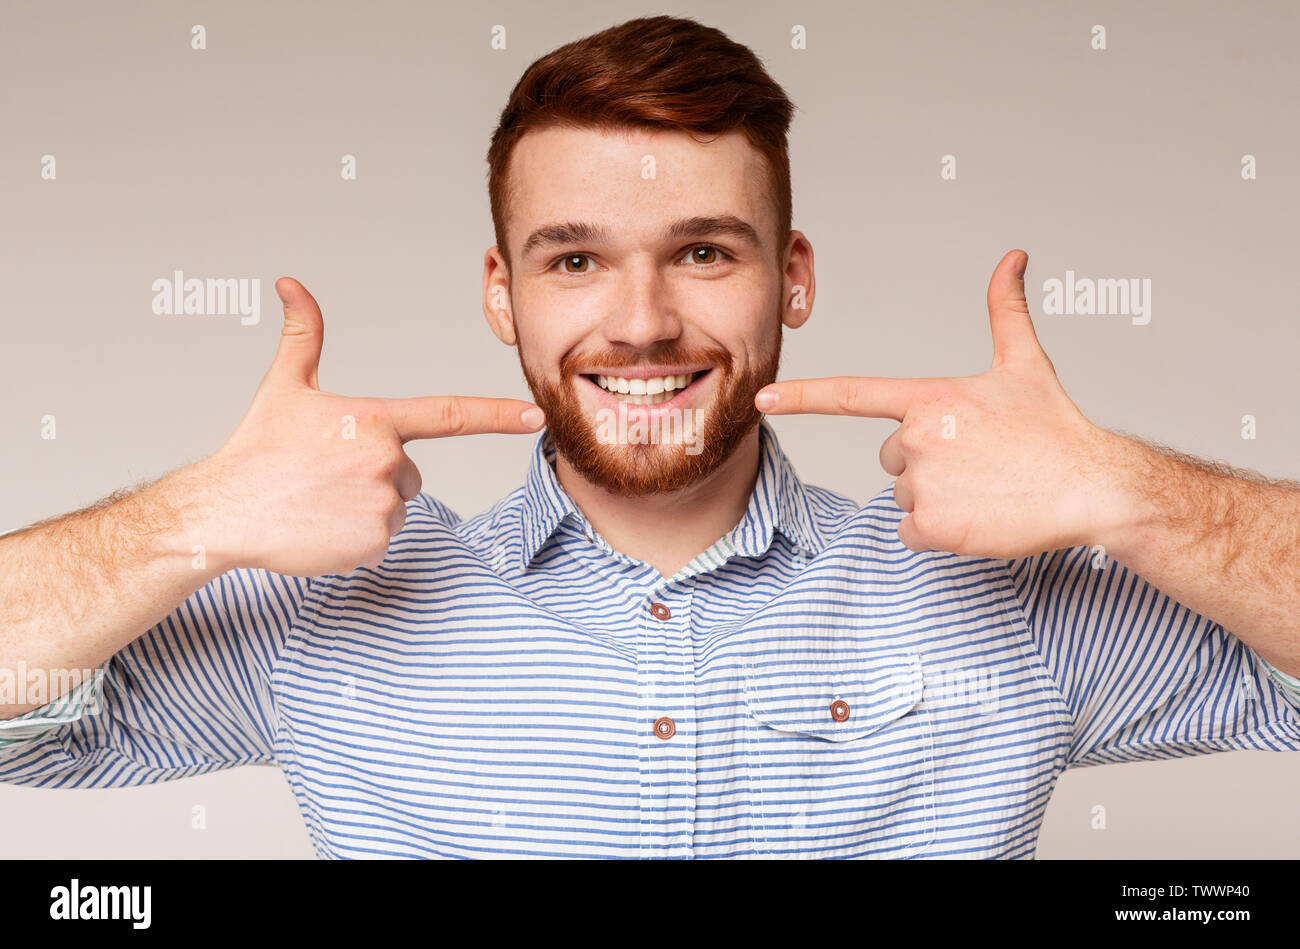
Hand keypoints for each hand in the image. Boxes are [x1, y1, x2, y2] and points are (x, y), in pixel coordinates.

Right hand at [192, 278, 543, 575]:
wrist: (223, 512)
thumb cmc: (256, 448)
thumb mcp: (283, 386)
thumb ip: (303, 334)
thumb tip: (290, 284)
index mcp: (374, 420)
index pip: (450, 415)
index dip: (497, 415)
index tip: (536, 417)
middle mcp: (386, 462)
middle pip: (410, 470)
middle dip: (377, 473)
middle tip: (327, 474)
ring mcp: (381, 506)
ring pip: (397, 505)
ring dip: (367, 504)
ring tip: (320, 499)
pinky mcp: (374, 543)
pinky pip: (383, 537)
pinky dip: (357, 535)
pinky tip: (322, 525)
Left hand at [754, 249, 1129, 558]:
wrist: (1092, 486)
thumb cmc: (1056, 428)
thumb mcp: (1026, 364)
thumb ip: (1006, 310)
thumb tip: (1013, 256)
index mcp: (930, 399)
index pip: (852, 395)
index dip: (803, 397)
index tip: (763, 400)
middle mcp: (917, 439)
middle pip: (890, 458)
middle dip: (924, 463)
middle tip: (976, 462)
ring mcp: (923, 484)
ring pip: (903, 496)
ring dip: (935, 497)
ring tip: (984, 487)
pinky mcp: (933, 526)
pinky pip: (910, 532)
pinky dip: (938, 531)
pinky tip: (977, 516)